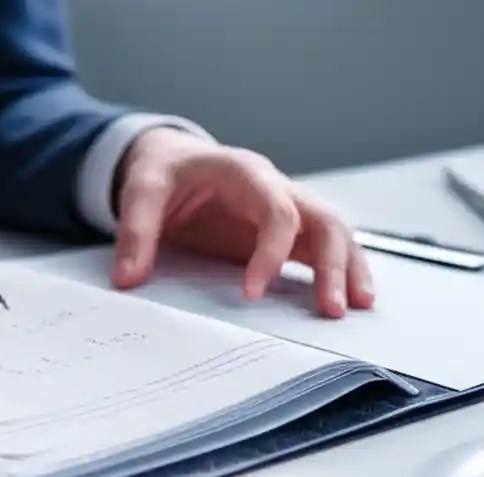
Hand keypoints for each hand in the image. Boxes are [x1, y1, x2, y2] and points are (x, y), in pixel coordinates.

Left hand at [112, 129, 373, 317]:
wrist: (172, 160)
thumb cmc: (163, 172)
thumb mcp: (140, 191)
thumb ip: (135, 232)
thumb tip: (127, 278)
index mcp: (244, 173)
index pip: (275, 210)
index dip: (270, 252)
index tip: (251, 293)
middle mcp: (276, 188)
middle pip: (323, 220)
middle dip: (334, 264)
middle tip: (333, 308)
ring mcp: (287, 210)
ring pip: (335, 233)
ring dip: (349, 268)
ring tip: (356, 307)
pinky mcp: (286, 232)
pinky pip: (323, 248)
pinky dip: (341, 271)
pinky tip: (348, 300)